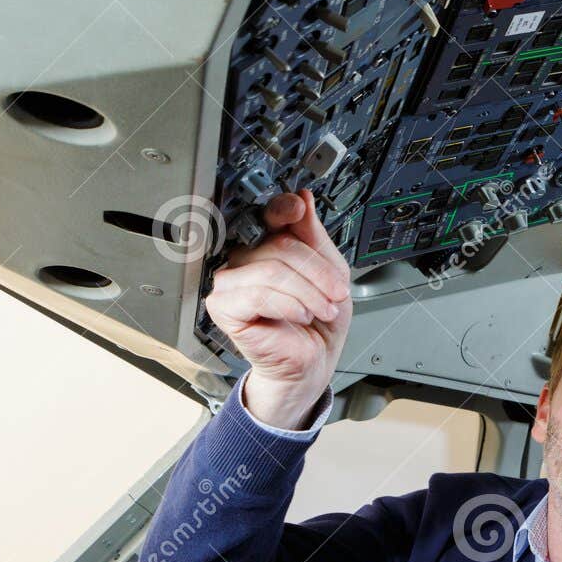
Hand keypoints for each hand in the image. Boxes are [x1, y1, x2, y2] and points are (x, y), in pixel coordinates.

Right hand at [205, 190, 352, 428]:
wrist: (312, 362)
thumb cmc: (318, 323)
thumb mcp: (331, 273)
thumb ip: (315, 238)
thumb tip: (303, 199)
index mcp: (269, 247)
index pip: (270, 215)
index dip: (284, 209)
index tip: (299, 210)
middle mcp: (246, 260)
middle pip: (280, 245)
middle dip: (317, 271)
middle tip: (336, 292)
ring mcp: (232, 283)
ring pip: (272, 269)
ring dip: (308, 291)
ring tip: (324, 309)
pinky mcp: (225, 307)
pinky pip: (258, 294)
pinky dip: (288, 304)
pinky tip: (302, 314)